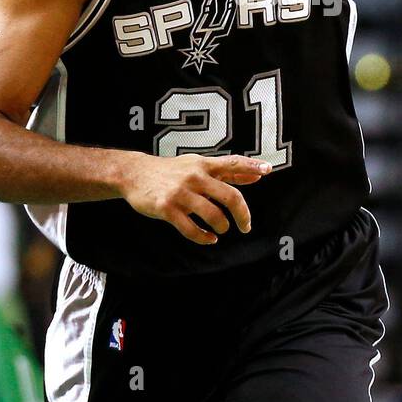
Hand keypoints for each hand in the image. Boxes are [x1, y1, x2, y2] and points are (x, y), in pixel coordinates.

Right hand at [118, 151, 272, 245]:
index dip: (251, 166)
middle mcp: (194, 177)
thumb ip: (227, 171)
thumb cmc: (171, 170)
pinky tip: (209, 239)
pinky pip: (191, 229)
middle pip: (229, 196)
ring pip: (212, 215)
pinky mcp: (166, 209)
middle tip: (246, 226)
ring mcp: (180, 194)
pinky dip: (203, 237)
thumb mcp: (198, 165)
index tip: (268, 170)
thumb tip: (257, 176)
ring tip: (222, 230)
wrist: (134, 174)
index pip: (232, 163)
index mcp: (203, 165)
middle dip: (242, 215)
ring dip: (222, 226)